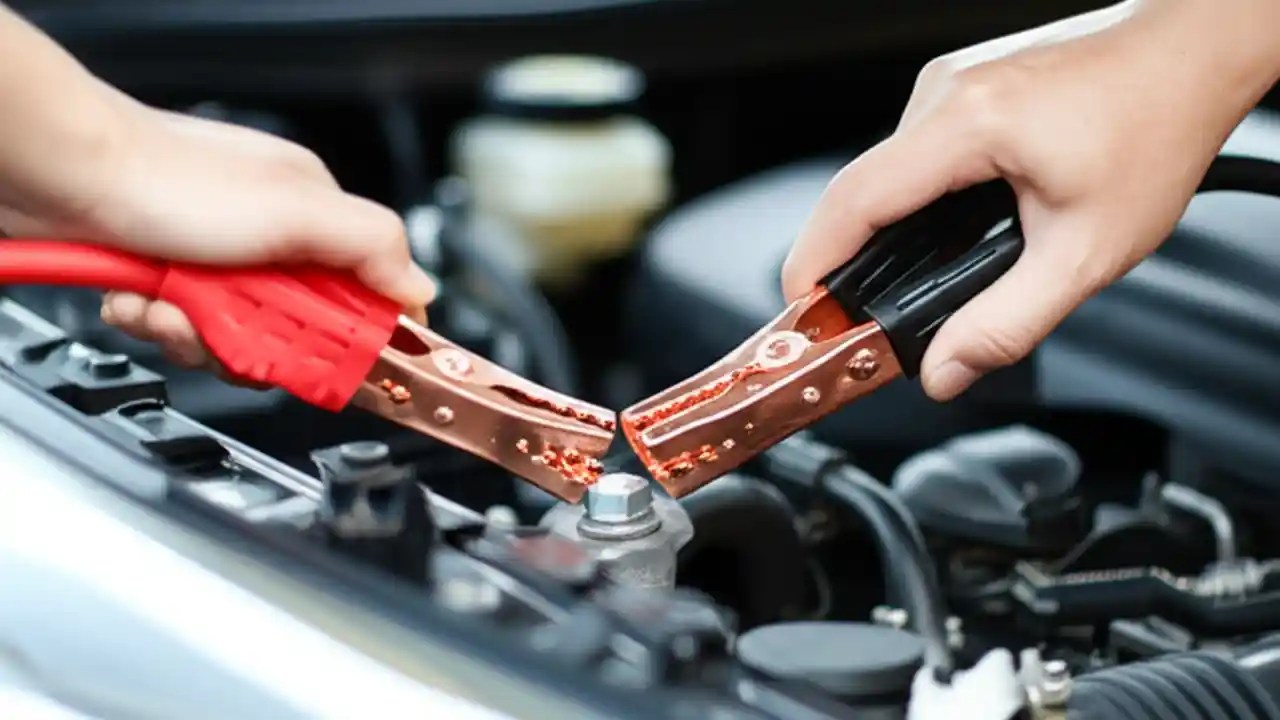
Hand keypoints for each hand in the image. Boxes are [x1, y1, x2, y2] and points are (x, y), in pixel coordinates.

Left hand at [0, 85, 433, 376]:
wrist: (62, 175)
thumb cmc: (168, 175)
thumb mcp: (295, 210)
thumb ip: (370, 245)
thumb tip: (421, 287)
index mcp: (311, 216)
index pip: (360, 292)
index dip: (348, 334)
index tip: (334, 361)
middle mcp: (265, 239)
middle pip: (292, 330)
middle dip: (253, 340)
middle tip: (228, 327)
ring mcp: (213, 262)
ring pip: (232, 338)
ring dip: (195, 335)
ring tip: (170, 307)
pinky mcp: (166, 280)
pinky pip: (180, 331)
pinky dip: (156, 325)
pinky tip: (142, 302)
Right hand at [782, 0, 1279, 400]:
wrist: (1193, 53)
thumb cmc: (1157, 127)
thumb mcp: (1087, 252)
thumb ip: (1009, 324)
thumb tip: (945, 371)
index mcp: (968, 124)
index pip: (854, 201)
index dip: (813, 264)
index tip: (801, 313)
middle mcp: (946, 92)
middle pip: (859, 189)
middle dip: (846, 260)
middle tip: (854, 320)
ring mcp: (951, 83)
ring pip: (887, 171)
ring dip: (886, 230)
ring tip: (905, 282)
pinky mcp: (962, 86)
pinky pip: (913, 152)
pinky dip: (913, 200)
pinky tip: (943, 232)